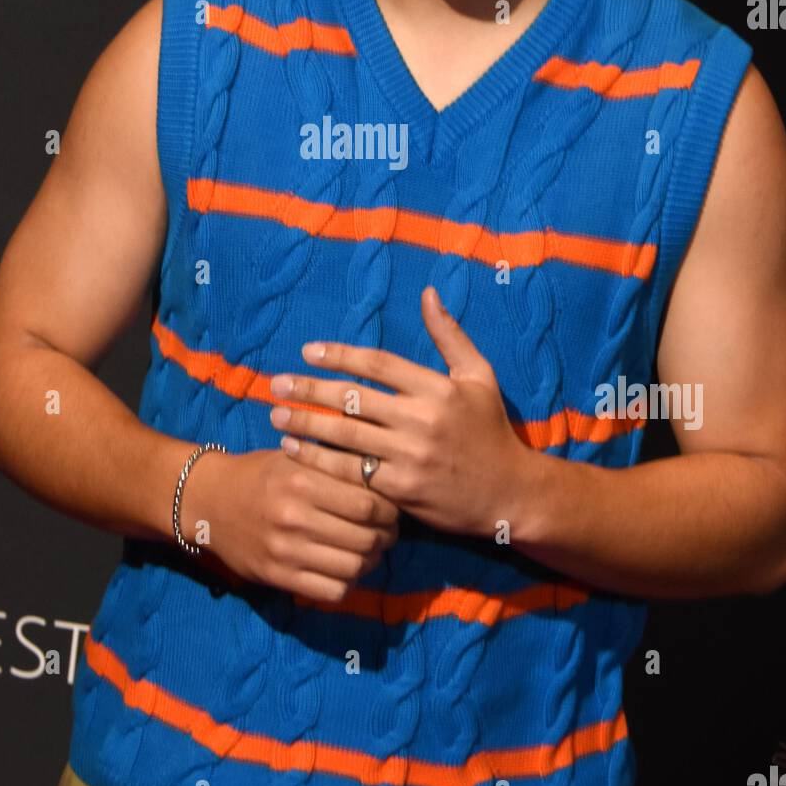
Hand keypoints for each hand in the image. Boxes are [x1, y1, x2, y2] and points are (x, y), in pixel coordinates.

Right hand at [181, 447, 399, 602]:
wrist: (209, 501)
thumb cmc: (259, 474)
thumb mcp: (293, 457)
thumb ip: (333, 464)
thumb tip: (383, 471)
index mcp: (302, 482)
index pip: (368, 503)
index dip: (389, 509)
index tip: (392, 508)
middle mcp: (295, 517)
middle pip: (366, 537)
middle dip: (386, 537)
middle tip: (389, 532)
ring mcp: (286, 551)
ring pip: (353, 567)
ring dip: (371, 561)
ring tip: (371, 551)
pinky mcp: (278, 576)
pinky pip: (330, 591)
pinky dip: (347, 583)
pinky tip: (346, 569)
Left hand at [269, 286, 534, 538]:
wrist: (508, 492)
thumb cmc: (491, 429)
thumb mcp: (479, 376)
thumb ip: (450, 335)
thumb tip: (427, 293)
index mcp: (437, 389)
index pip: (377, 364)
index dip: (338, 355)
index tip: (307, 351)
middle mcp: (421, 420)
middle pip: (353, 399)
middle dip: (309, 389)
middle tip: (276, 384)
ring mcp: (410, 456)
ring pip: (345, 435)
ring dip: (305, 424)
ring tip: (276, 416)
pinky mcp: (401, 490)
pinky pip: (351, 472)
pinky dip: (320, 461)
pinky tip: (296, 452)